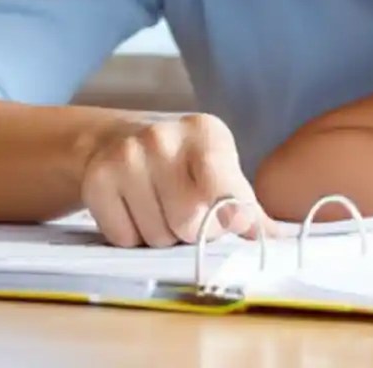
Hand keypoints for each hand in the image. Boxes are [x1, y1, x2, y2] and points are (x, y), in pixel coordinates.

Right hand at [79, 112, 279, 247]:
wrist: (116, 139)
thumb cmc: (183, 161)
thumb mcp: (220, 169)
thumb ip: (247, 205)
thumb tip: (275, 238)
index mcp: (205, 133)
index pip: (224, 189)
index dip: (230, 217)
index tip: (231, 224)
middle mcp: (162, 138)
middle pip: (189, 223)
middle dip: (193, 232)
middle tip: (188, 214)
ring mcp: (126, 157)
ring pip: (157, 236)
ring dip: (163, 236)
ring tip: (159, 208)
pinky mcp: (97, 181)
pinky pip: (125, 239)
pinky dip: (133, 236)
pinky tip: (134, 209)